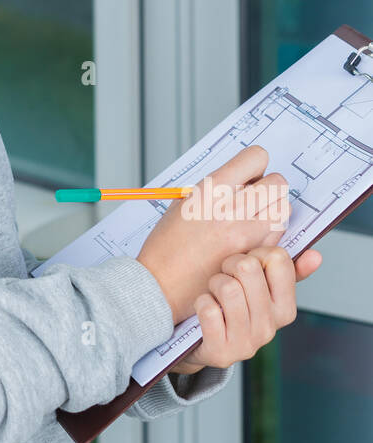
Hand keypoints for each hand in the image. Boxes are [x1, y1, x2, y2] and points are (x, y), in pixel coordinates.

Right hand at [137, 145, 291, 326]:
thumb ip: (214, 188)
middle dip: (269, 187)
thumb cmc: (166, 245)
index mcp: (211, 189)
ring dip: (272, 211)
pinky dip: (270, 236)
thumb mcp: (182, 204)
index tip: (249, 174)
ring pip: (283, 210)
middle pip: (277, 183)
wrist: (161, 285)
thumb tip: (241, 178)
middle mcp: (231, 209)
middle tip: (255, 197)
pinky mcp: (252, 257)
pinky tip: (250, 240)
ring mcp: (245, 235)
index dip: (255, 164)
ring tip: (253, 219)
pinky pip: (278, 238)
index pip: (256, 158)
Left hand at [167, 244, 322, 373]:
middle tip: (226, 275)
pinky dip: (201, 302)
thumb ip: (289, 271)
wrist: (203, 343)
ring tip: (216, 292)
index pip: (278, 259)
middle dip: (230, 264)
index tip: (248, 264)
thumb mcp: (261, 290)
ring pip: (228, 287)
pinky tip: (205, 310)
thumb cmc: (234, 307)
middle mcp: (270, 328)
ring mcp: (247, 343)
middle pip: (247, 267)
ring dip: (215, 283)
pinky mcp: (221, 352)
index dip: (257, 253)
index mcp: (285, 309)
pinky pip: (208, 308)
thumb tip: (315, 255)